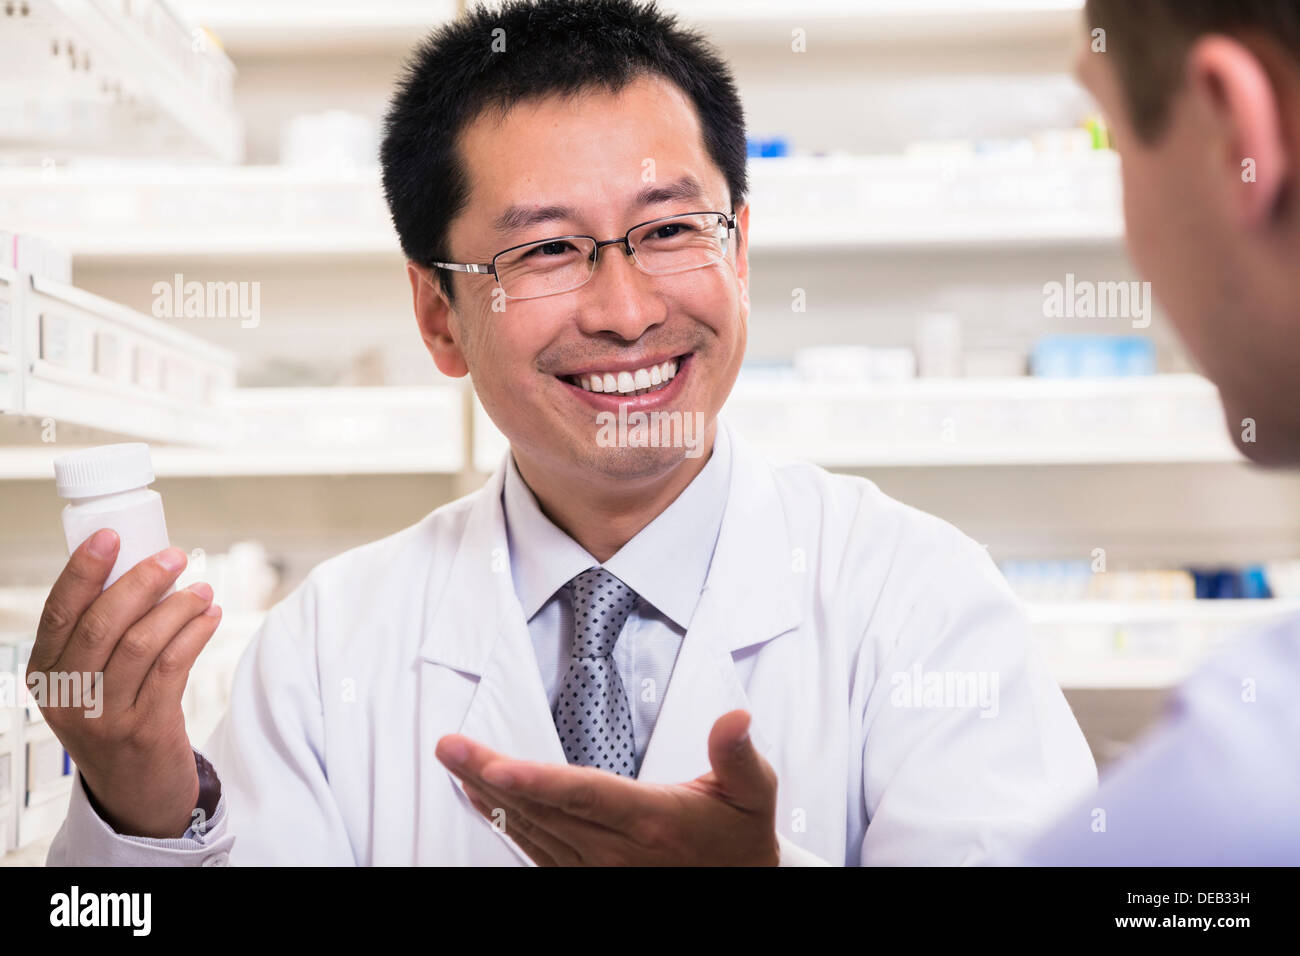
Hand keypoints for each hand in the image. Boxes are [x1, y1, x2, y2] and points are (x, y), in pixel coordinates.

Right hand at [29, 529, 221, 838]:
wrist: (135, 793)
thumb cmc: (116, 719)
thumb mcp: (89, 681)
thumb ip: (102, 634)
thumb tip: (141, 567)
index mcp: (45, 673)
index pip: (58, 612)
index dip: (83, 570)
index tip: (110, 535)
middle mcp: (66, 696)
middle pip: (102, 622)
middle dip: (141, 580)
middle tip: (173, 556)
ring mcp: (103, 717)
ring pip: (141, 643)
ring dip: (177, 607)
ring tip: (202, 589)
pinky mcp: (144, 730)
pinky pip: (172, 668)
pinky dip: (194, 634)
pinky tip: (210, 617)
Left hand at [436, 709, 779, 865]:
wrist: (742, 887)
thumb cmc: (740, 837)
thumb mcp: (753, 793)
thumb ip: (738, 755)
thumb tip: (735, 718)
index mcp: (653, 822)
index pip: (586, 796)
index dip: (537, 782)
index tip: (497, 766)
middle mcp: (618, 852)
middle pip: (543, 809)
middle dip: (490, 776)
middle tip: (450, 746)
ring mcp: (598, 869)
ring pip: (530, 829)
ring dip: (487, 795)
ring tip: (455, 761)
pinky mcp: (586, 876)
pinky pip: (535, 848)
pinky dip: (503, 820)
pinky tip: (480, 797)